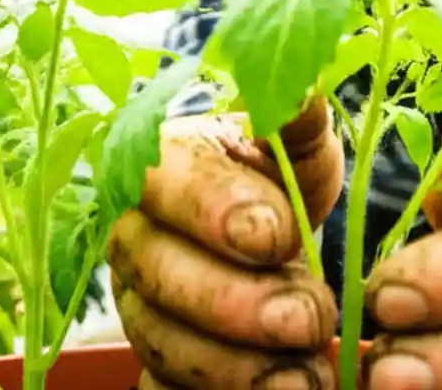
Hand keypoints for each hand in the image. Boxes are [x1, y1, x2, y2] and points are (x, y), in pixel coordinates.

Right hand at [107, 95, 344, 388]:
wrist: (269, 244)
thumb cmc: (279, 182)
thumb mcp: (298, 144)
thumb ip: (297, 116)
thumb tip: (302, 81)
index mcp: (159, 165)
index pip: (164, 182)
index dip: (214, 210)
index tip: (277, 235)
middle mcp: (133, 237)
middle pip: (157, 273)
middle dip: (235, 302)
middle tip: (308, 317)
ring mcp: (139, 305)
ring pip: (161, 341)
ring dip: (236, 368)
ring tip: (308, 377)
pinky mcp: (158, 363)